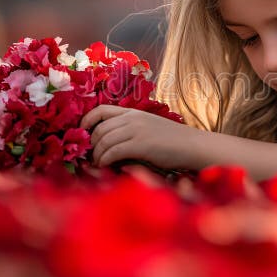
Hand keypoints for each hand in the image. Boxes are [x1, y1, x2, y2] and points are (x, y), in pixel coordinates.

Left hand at [80, 105, 200, 169]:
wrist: (193, 145)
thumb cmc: (173, 141)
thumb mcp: (149, 128)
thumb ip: (130, 130)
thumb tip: (110, 143)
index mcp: (133, 112)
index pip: (101, 110)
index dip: (87, 121)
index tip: (83, 134)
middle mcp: (132, 118)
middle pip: (100, 128)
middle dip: (91, 145)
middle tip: (90, 157)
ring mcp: (136, 130)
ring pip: (104, 141)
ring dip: (97, 155)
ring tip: (97, 165)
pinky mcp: (140, 145)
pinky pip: (113, 152)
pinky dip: (104, 161)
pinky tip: (105, 167)